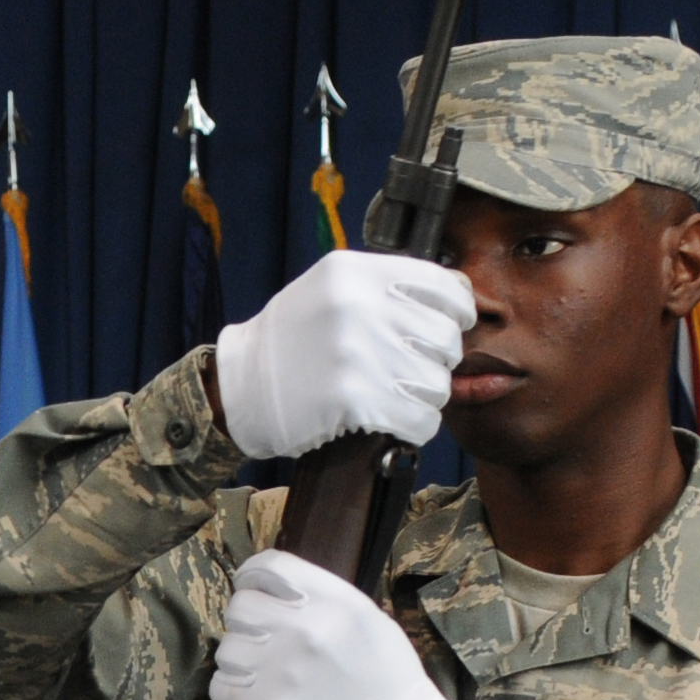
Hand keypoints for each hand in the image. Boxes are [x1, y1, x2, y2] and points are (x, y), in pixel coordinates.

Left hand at [209, 550, 464, 699]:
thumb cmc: (390, 686)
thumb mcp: (371, 624)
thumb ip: (325, 603)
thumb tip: (278, 593)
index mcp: (335, 603)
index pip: (269, 566)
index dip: (253, 579)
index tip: (257, 593)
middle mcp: (305, 629)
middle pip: (239, 607)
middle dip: (247, 625)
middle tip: (264, 644)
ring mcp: (281, 670)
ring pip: (227, 650)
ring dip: (241, 664)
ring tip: (265, 677)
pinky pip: (220, 689)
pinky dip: (233, 696)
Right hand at [211, 250, 470, 460]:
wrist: (241, 385)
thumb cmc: (291, 340)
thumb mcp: (331, 290)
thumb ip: (385, 287)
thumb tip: (457, 296)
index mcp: (355, 273)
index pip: (443, 286)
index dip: (458, 311)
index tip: (454, 324)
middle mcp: (358, 307)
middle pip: (444, 340)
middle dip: (436, 361)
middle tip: (412, 369)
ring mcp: (356, 354)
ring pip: (436, 384)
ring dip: (424, 396)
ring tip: (398, 395)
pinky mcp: (353, 400)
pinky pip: (419, 419)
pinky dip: (415, 426)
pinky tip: (397, 420)